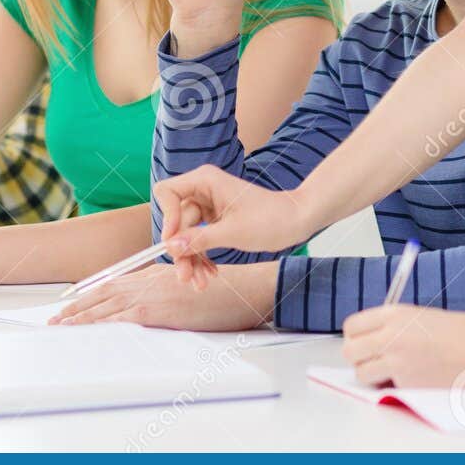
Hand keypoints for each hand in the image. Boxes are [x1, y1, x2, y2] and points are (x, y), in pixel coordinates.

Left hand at [53, 262, 275, 329]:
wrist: (243, 290)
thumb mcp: (188, 288)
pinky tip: (84, 329)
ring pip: (105, 304)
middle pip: (103, 291)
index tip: (74, 304)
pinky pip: (119, 318)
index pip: (115, 283)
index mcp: (155, 274)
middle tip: (56, 318)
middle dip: (77, 306)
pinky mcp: (156, 310)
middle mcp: (148, 280)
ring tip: (60, 325)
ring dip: (79, 316)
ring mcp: (151, 294)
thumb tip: (151, 308)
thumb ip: (165, 293)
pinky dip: (98, 323)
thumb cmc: (222, 294)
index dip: (92, 294)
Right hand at [154, 166, 308, 287]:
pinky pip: (200, 239)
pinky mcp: (216, 220)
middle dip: (182, 251)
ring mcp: (209, 206)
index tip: (174, 244)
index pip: (167, 193)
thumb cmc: (271, 219)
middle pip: (177, 222)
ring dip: (192, 260)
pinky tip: (210, 274)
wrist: (298, 221)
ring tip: (200, 284)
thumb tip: (171, 247)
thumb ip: (200, 239)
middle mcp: (204, 190)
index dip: (167, 218)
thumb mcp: (233, 232)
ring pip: (187, 235)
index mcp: (206, 181)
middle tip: (185, 278)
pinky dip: (203, 257)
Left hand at [341, 304, 464, 387]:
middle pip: (350, 351)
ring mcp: (398, 363)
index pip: (352, 325)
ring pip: (361, 374)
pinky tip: (414, 379)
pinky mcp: (409, 386)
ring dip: (372, 376)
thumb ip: (398, 325)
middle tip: (374, 360)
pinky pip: (385, 389)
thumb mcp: (427, 317)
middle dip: (359, 357)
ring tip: (394, 372)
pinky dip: (393, 388)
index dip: (356, 336)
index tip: (364, 341)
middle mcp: (391, 337)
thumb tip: (377, 336)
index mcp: (396, 314)